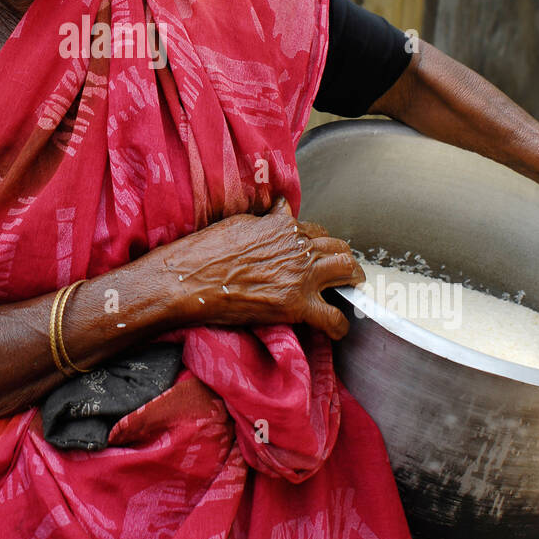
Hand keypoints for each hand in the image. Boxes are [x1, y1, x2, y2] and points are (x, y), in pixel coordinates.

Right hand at [160, 196, 365, 338]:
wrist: (187, 280)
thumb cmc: (205, 251)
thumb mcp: (238, 223)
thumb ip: (266, 220)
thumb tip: (280, 210)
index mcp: (283, 226)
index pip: (316, 231)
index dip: (318, 243)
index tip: (317, 253)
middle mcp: (297, 246)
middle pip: (338, 248)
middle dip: (343, 259)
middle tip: (342, 271)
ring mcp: (299, 275)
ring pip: (347, 271)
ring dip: (351, 282)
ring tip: (349, 292)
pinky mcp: (295, 305)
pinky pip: (333, 317)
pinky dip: (340, 325)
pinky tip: (338, 329)